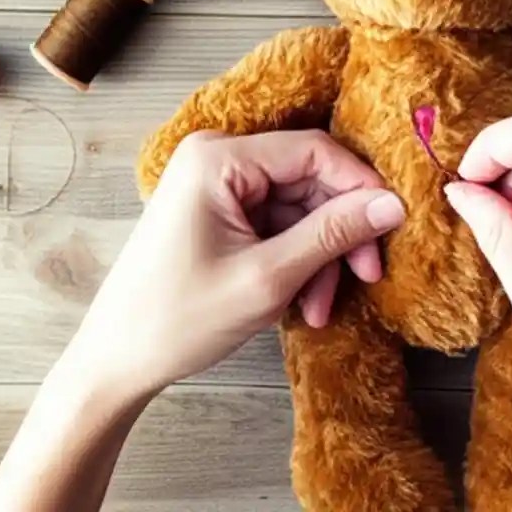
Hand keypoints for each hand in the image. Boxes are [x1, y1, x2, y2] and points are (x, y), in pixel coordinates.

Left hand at [67, 130, 405, 398]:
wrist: (117, 361)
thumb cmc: (177, 319)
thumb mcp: (268, 278)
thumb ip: (332, 234)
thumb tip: (392, 204)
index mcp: (218, 159)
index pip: (314, 151)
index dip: (361, 187)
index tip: (394, 226)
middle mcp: (216, 160)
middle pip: (309, 180)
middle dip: (339, 233)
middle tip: (367, 276)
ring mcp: (215, 187)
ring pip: (298, 209)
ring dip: (320, 257)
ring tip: (322, 308)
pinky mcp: (218, 214)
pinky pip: (277, 226)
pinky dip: (297, 262)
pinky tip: (303, 303)